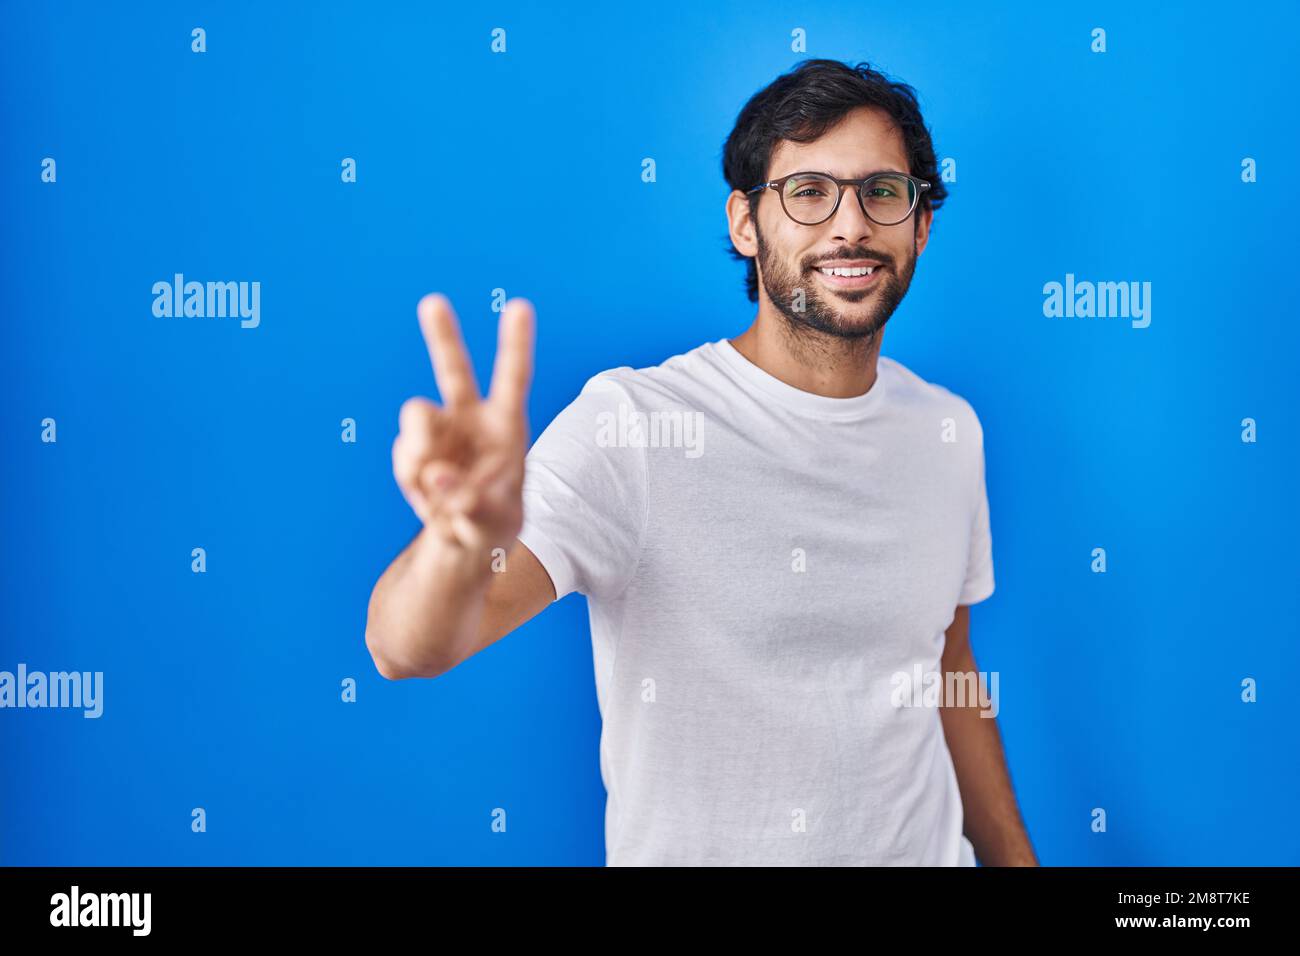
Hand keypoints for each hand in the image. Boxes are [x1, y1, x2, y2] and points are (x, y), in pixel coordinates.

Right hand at [393, 293, 534, 560]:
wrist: (458, 542)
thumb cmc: (491, 522)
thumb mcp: (493, 521)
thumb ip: (470, 501)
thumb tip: (436, 475)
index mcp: (506, 426)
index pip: (512, 379)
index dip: (514, 343)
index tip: (519, 306)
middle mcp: (469, 419)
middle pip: (454, 370)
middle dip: (442, 336)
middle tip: (433, 302)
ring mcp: (437, 432)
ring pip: (417, 419)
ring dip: (420, 452)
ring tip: (438, 490)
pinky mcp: (412, 450)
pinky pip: (404, 454)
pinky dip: (413, 481)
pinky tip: (430, 500)